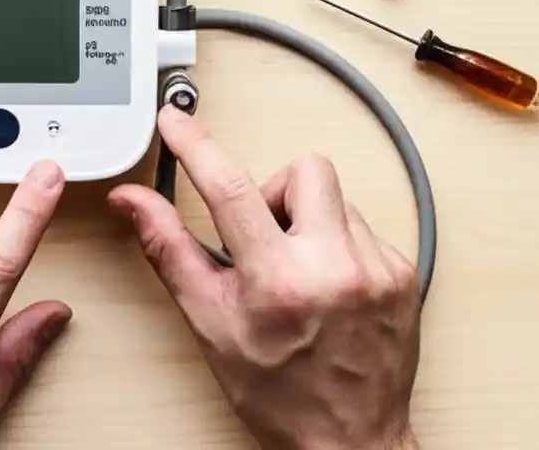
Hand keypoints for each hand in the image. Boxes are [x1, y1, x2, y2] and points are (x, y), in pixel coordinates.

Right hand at [109, 107, 420, 449]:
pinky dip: (337, 244)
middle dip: (274, 190)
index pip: (230, 187)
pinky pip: (363, 226)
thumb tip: (135, 203)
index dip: (196, 144)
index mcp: (279, 281)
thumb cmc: (280, 396)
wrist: (351, 443)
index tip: (178, 120)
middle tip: (261, 236)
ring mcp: (378, 268)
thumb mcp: (211, 324)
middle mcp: (336, 266)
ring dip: (307, 220)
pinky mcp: (404, 273)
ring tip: (295, 271)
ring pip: (336, 197)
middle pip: (303, 169)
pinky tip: (326, 286)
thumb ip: (170, 251)